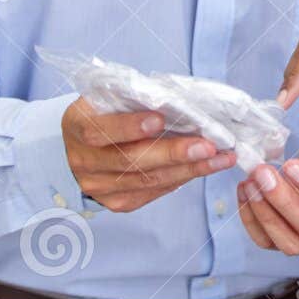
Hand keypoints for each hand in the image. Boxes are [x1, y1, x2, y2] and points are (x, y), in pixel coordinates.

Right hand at [60, 97, 235, 212]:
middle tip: (207, 146)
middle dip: (173, 153)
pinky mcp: (118, 202)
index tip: (160, 119)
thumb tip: (176, 99)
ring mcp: (100, 187)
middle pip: (130, 161)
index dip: (129, 127)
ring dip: (189, 169)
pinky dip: (182, 178)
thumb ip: (133, 97)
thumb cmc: (102, 113)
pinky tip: (204, 167)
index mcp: (78, 126)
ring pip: (148, 180)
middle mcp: (85, 161)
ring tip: (221, 158)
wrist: (79, 149)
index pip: (99, 130)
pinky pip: (153, 191)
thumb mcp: (106, 96)